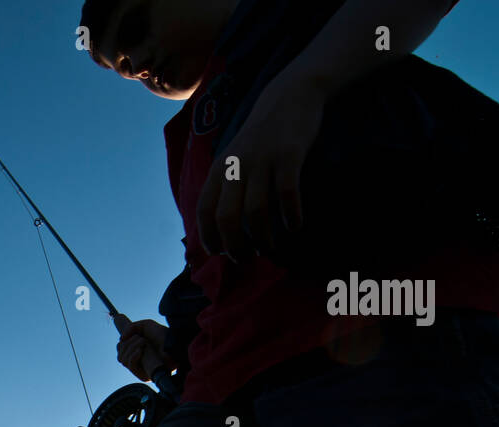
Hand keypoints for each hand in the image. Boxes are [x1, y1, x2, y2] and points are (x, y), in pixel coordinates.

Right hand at [117, 318, 174, 381]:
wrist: (173, 344)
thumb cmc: (162, 335)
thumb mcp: (145, 325)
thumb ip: (131, 328)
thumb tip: (121, 339)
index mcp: (136, 350)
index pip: (120, 351)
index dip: (122, 343)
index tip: (129, 337)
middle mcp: (137, 361)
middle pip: (120, 355)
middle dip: (128, 343)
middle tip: (141, 338)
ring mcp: (140, 369)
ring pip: (123, 360)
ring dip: (131, 348)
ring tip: (144, 343)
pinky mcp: (144, 375)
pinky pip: (130, 365)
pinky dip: (132, 356)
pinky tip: (140, 351)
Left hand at [196, 78, 325, 260]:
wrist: (289, 96)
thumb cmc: (261, 137)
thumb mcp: (234, 157)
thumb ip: (226, 186)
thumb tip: (220, 227)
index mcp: (220, 168)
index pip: (204, 210)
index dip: (209, 236)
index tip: (219, 253)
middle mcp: (237, 165)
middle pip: (227, 218)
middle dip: (235, 246)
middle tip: (245, 259)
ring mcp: (263, 160)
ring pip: (256, 211)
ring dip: (262, 238)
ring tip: (269, 248)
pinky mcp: (289, 155)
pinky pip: (287, 194)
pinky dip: (290, 216)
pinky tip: (294, 226)